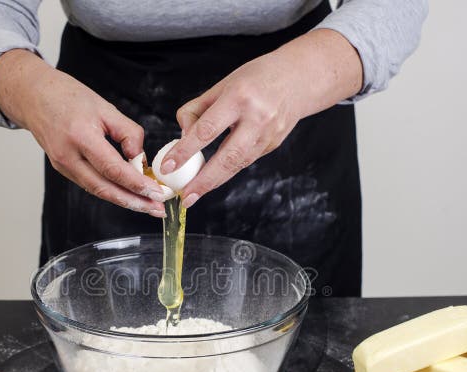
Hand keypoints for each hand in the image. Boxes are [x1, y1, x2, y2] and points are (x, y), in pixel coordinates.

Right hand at [0, 49, 166, 216]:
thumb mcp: (105, 107)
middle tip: (157, 209)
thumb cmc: (68, 97)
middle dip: (134, 202)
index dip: (137, 184)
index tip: (156, 192)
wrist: (33, 96)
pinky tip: (128, 194)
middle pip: (104, 189)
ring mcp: (63, 165)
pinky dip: (111, 191)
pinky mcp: (63, 169)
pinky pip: (90, 184)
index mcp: (81, 136)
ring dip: (124, 201)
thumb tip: (139, 158)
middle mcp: (68, 156)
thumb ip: (127, 132)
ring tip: (148, 206)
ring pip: (97, 190)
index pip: (113, 169)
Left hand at [160, 29, 362, 207]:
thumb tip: (182, 136)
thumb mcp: (223, 84)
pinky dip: (227, 171)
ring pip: (237, 165)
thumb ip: (198, 110)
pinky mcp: (272, 145)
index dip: (185, 151)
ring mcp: (268, 135)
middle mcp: (256, 118)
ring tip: (193, 195)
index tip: (168, 167)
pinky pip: (245, 161)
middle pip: (226, 157)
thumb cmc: (256, 78)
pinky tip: (212, 178)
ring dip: (214, 182)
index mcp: (239, 97)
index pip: (207, 130)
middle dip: (203, 181)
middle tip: (185, 197)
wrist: (298, 79)